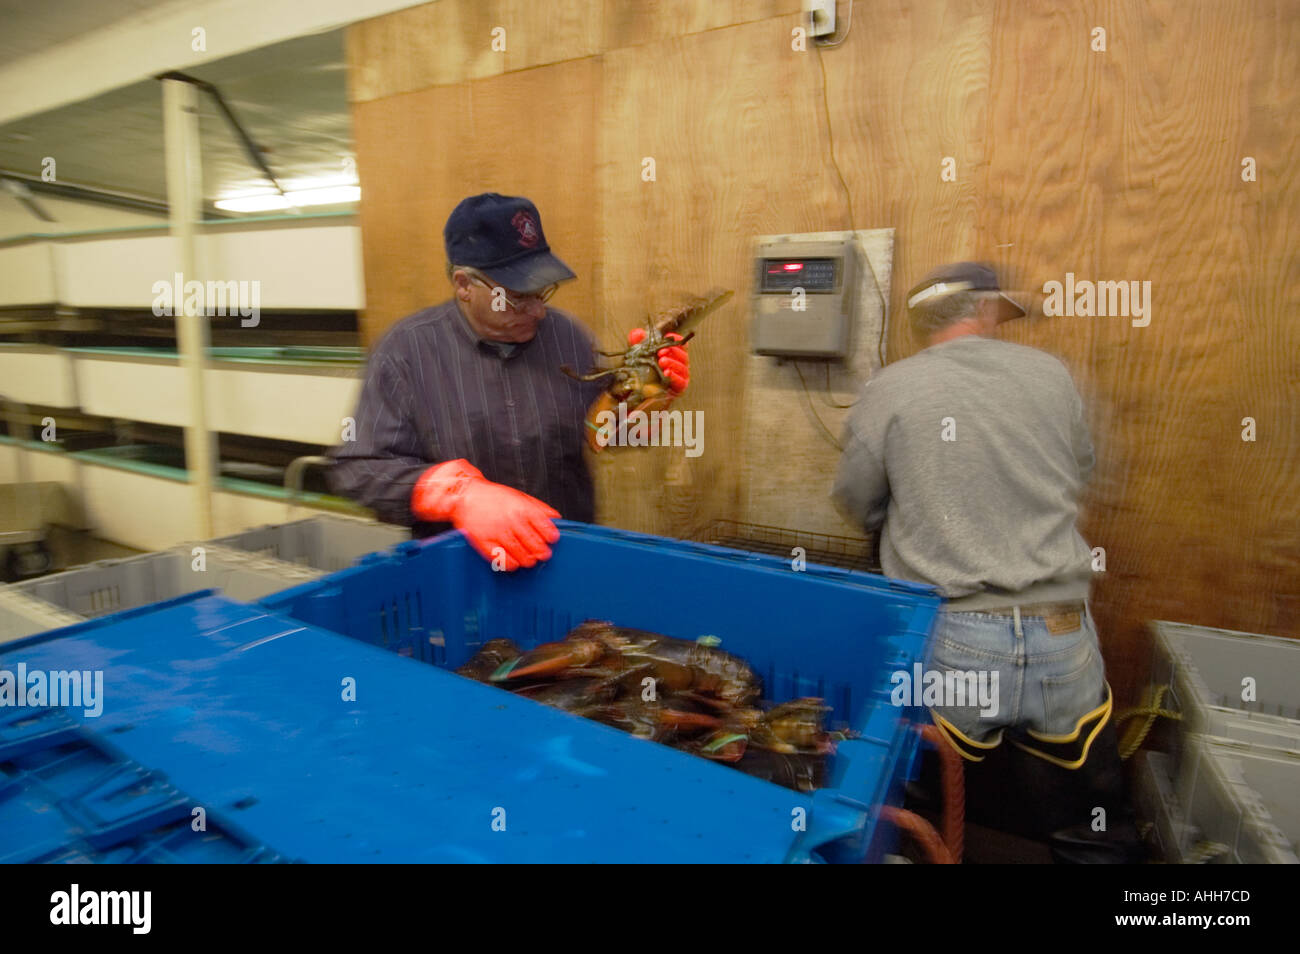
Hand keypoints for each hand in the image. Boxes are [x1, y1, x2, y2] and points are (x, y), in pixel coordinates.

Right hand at [411, 460, 559, 570]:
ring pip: (520, 553)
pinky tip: (514, 563)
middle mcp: (511, 521)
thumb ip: (539, 508)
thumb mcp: (519, 496)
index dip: (550, 535)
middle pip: (534, 543)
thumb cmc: (493, 496)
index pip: (543, 526)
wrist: (465, 496)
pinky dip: (510, 564)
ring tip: (529, 559)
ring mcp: (497, 532)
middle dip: (541, 551)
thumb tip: (556, 518)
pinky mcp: (484, 543)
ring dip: (528, 559)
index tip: (552, 539)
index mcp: (521, 508)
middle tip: (542, 553)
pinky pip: (501, 559)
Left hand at [627, 329, 689, 393]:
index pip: (681, 344)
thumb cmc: (646, 371)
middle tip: (660, 352)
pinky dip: (675, 376)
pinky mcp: (680, 388)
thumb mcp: (640, 356)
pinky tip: (667, 373)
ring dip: (672, 363)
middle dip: (672, 351)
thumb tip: (637, 333)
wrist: (645, 394)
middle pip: (683, 355)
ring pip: (682, 367)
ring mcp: (682, 376)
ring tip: (662, 361)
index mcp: (676, 355)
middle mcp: (681, 364)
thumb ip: (638, 344)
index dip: (676, 340)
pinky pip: (681, 381)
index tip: (667, 337)